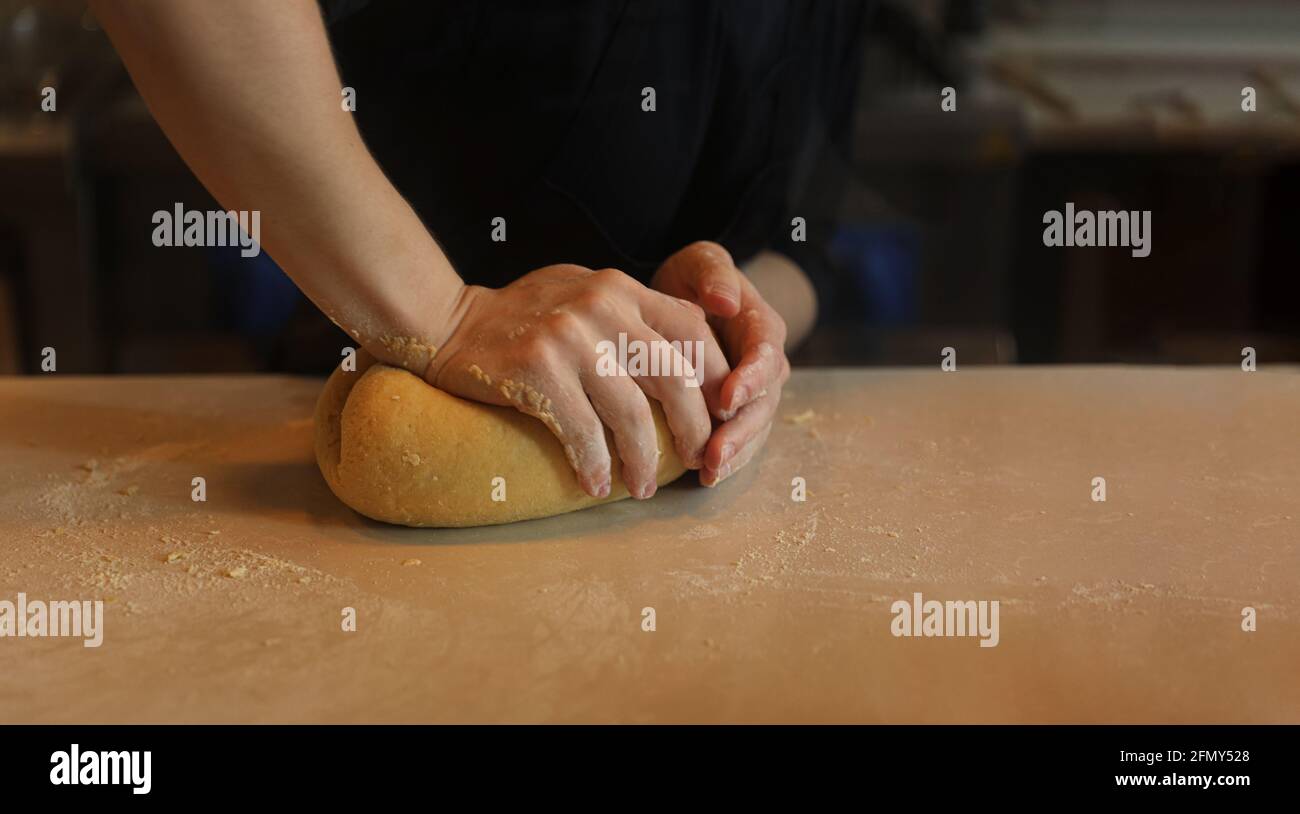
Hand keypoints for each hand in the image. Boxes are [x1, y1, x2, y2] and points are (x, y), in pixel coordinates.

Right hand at [425, 265, 730, 498]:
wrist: (446, 320)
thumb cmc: (520, 316)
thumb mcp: (583, 293)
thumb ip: (631, 312)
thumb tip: (689, 351)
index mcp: (621, 288)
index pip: (693, 329)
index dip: (715, 376)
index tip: (718, 415)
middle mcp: (602, 307)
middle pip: (674, 375)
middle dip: (694, 427)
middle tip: (697, 460)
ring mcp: (569, 338)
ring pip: (631, 412)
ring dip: (643, 459)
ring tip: (644, 487)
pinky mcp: (537, 370)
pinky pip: (583, 430)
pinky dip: (595, 464)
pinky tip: (597, 485)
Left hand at [651, 242, 790, 485]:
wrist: (693, 297)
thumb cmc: (696, 278)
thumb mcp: (702, 262)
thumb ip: (715, 275)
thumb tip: (726, 300)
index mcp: (763, 328)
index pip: (764, 356)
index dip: (749, 380)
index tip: (725, 399)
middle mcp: (766, 365)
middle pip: (763, 403)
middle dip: (741, 431)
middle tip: (714, 455)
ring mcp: (755, 392)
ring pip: (754, 428)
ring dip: (735, 453)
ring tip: (708, 473)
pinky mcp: (738, 412)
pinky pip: (739, 439)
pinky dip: (726, 460)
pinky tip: (704, 479)